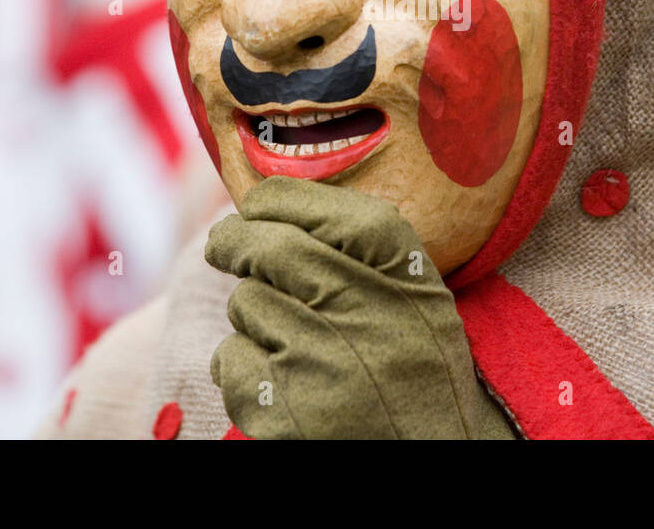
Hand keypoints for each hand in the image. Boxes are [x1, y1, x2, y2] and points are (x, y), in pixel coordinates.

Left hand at [205, 176, 514, 438]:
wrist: (430, 452)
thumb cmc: (412, 367)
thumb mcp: (417, 298)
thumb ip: (363, 249)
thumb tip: (268, 200)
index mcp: (407, 275)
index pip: (329, 211)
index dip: (279, 200)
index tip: (255, 205)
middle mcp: (369, 313)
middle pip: (271, 248)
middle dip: (234, 241)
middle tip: (223, 244)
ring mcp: (324, 365)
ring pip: (247, 302)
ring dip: (253, 315)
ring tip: (293, 341)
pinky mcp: (285, 414)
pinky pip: (230, 359)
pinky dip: (241, 367)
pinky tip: (280, 381)